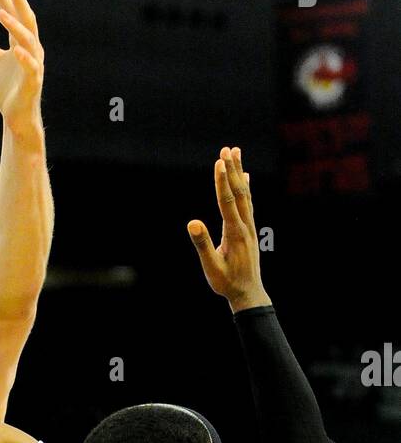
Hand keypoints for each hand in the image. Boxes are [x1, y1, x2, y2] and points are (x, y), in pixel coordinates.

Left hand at [0, 0, 43, 136]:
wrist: (16, 116)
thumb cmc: (8, 88)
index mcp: (20, 42)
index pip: (13, 14)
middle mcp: (30, 49)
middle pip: (25, 20)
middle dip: (18, 1)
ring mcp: (33, 65)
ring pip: (28, 41)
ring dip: (15, 27)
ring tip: (0, 13)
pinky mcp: (32, 82)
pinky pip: (31, 67)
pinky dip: (24, 58)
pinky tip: (15, 49)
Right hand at [187, 146, 270, 312]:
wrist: (248, 293)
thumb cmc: (227, 283)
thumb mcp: (211, 268)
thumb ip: (202, 245)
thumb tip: (193, 223)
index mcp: (234, 234)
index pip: (227, 202)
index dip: (222, 181)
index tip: (219, 162)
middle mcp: (245, 226)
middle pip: (239, 192)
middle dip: (232, 170)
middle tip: (228, 149)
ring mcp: (249, 227)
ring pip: (245, 194)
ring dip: (240, 173)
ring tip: (236, 153)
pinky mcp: (249, 229)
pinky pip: (248, 203)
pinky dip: (246, 187)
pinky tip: (245, 177)